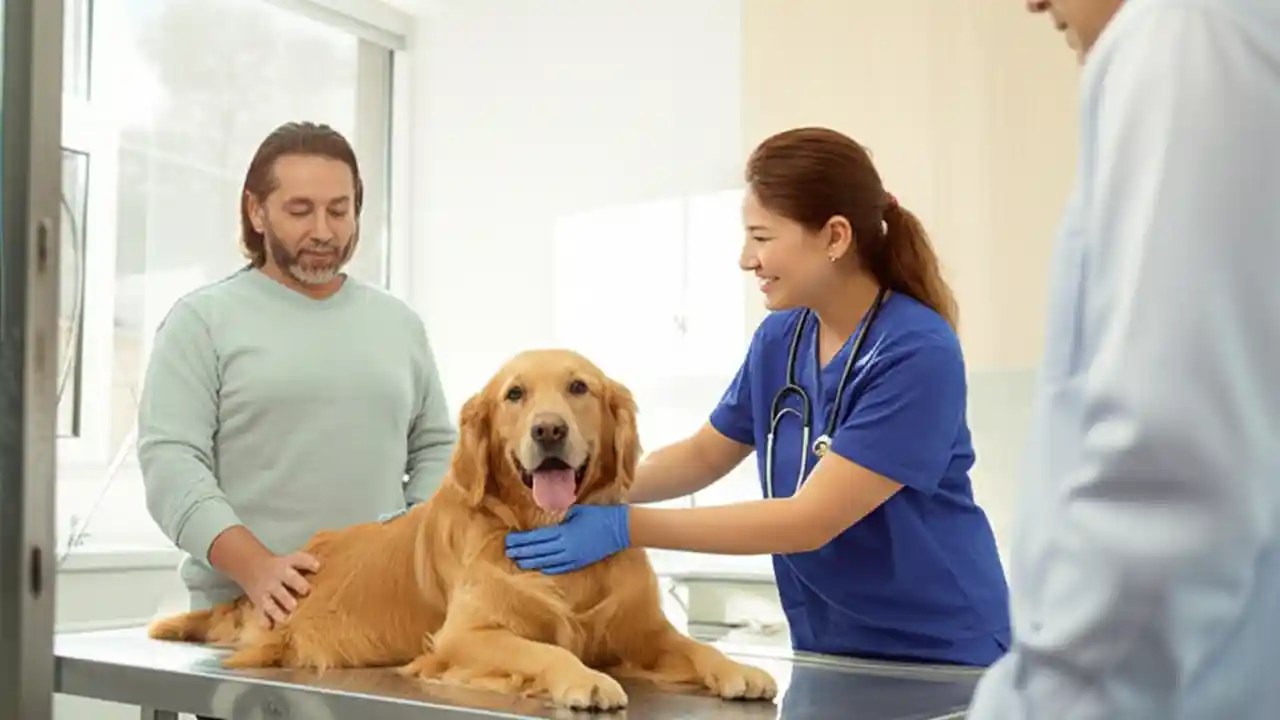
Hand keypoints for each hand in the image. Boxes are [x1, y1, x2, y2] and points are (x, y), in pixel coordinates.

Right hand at [237, 551, 320, 627]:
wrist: (253, 568)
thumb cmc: (282, 568)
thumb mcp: (291, 561)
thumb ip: (307, 565)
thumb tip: (326, 569)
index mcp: (287, 565)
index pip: (299, 560)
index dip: (309, 563)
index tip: (318, 567)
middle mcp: (277, 577)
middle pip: (287, 580)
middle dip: (297, 585)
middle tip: (306, 592)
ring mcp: (267, 591)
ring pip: (272, 600)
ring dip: (278, 609)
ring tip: (285, 618)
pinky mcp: (259, 603)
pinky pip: (261, 612)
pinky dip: (264, 620)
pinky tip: (269, 626)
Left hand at [505, 505, 630, 574]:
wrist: (621, 529)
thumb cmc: (600, 515)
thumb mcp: (578, 510)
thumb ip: (561, 515)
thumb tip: (548, 516)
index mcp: (564, 532)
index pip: (536, 538)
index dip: (521, 541)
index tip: (509, 541)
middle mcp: (566, 547)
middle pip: (538, 551)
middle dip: (522, 552)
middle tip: (508, 553)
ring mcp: (573, 557)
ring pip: (547, 562)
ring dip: (531, 562)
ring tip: (519, 562)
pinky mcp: (580, 562)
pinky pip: (560, 568)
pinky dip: (548, 568)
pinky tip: (540, 568)